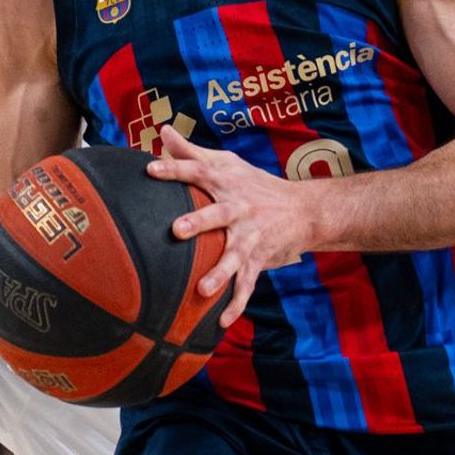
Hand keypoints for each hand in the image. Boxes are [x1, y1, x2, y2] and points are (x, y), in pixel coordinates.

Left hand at [148, 125, 316, 314]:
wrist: (305, 210)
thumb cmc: (256, 184)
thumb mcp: (227, 163)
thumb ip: (191, 151)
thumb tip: (161, 131)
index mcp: (226, 183)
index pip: (197, 172)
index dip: (174, 170)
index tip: (150, 169)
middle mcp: (239, 209)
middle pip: (218, 215)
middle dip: (199, 222)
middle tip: (177, 230)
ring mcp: (251, 237)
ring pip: (234, 257)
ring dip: (220, 274)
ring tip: (202, 290)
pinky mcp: (259, 260)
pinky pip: (247, 285)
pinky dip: (236, 305)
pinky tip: (222, 322)